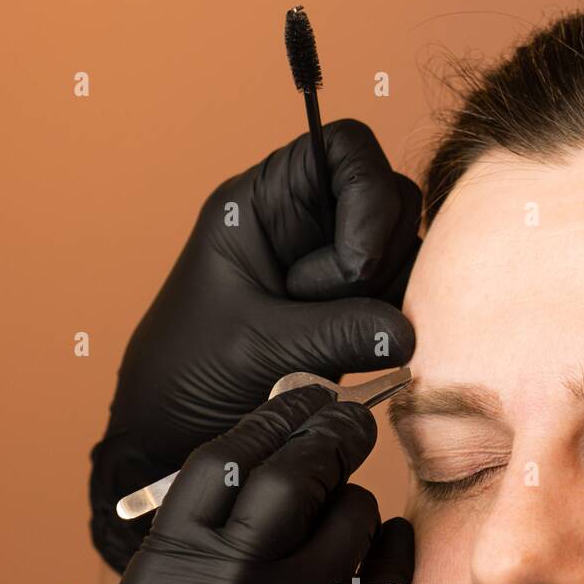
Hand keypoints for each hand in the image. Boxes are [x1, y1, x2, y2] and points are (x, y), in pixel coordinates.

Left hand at [91, 118, 421, 570]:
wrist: (174, 436)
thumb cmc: (189, 377)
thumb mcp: (257, 347)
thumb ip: (335, 332)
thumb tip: (408, 333)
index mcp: (265, 203)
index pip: (346, 147)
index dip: (365, 195)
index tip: (350, 268)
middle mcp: (306, 226)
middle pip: (390, 200)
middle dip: (378, 258)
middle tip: (329, 313)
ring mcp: (333, 272)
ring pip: (403, 255)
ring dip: (388, 299)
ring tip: (331, 345)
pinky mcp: (350, 317)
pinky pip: (400, 303)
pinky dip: (395, 329)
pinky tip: (356, 358)